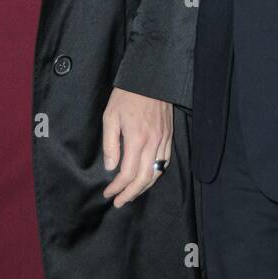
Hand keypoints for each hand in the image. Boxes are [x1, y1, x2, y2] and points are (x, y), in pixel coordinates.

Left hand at [101, 87, 172, 207]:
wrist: (150, 77)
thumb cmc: (127, 95)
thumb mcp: (110, 116)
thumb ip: (110, 144)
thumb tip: (111, 167)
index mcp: (136, 139)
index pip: (128, 173)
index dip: (117, 187)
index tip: (108, 193)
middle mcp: (153, 143)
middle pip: (144, 179)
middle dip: (131, 194)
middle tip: (119, 202)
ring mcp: (163, 139)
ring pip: (157, 173)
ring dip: (144, 187)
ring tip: (132, 193)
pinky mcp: (169, 135)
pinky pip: (165, 161)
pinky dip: (156, 174)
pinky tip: (148, 177)